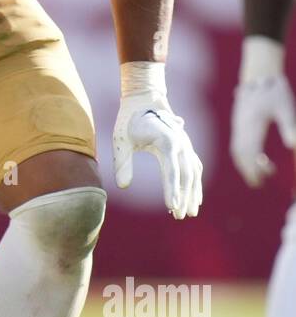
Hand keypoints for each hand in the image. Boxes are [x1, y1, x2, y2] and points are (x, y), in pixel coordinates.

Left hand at [112, 91, 202, 219]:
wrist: (144, 99)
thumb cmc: (129, 120)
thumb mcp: (121, 140)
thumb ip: (122, 162)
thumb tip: (123, 186)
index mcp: (166, 141)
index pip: (172, 170)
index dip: (173, 190)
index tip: (172, 206)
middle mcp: (180, 143)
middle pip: (187, 175)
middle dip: (184, 197)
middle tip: (179, 216)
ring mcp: (185, 145)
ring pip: (193, 173)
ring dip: (192, 193)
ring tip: (188, 213)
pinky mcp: (186, 147)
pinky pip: (194, 167)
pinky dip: (195, 183)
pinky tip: (194, 198)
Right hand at [230, 75, 295, 186]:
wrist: (259, 74)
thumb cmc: (275, 91)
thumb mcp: (286, 108)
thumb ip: (289, 127)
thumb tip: (293, 146)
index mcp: (253, 125)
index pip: (250, 152)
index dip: (254, 169)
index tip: (263, 180)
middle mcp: (242, 127)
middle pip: (240, 155)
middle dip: (248, 171)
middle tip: (259, 184)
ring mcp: (238, 125)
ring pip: (236, 150)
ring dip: (244, 165)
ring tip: (258, 175)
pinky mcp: (238, 123)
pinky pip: (237, 144)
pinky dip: (242, 156)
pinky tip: (255, 159)